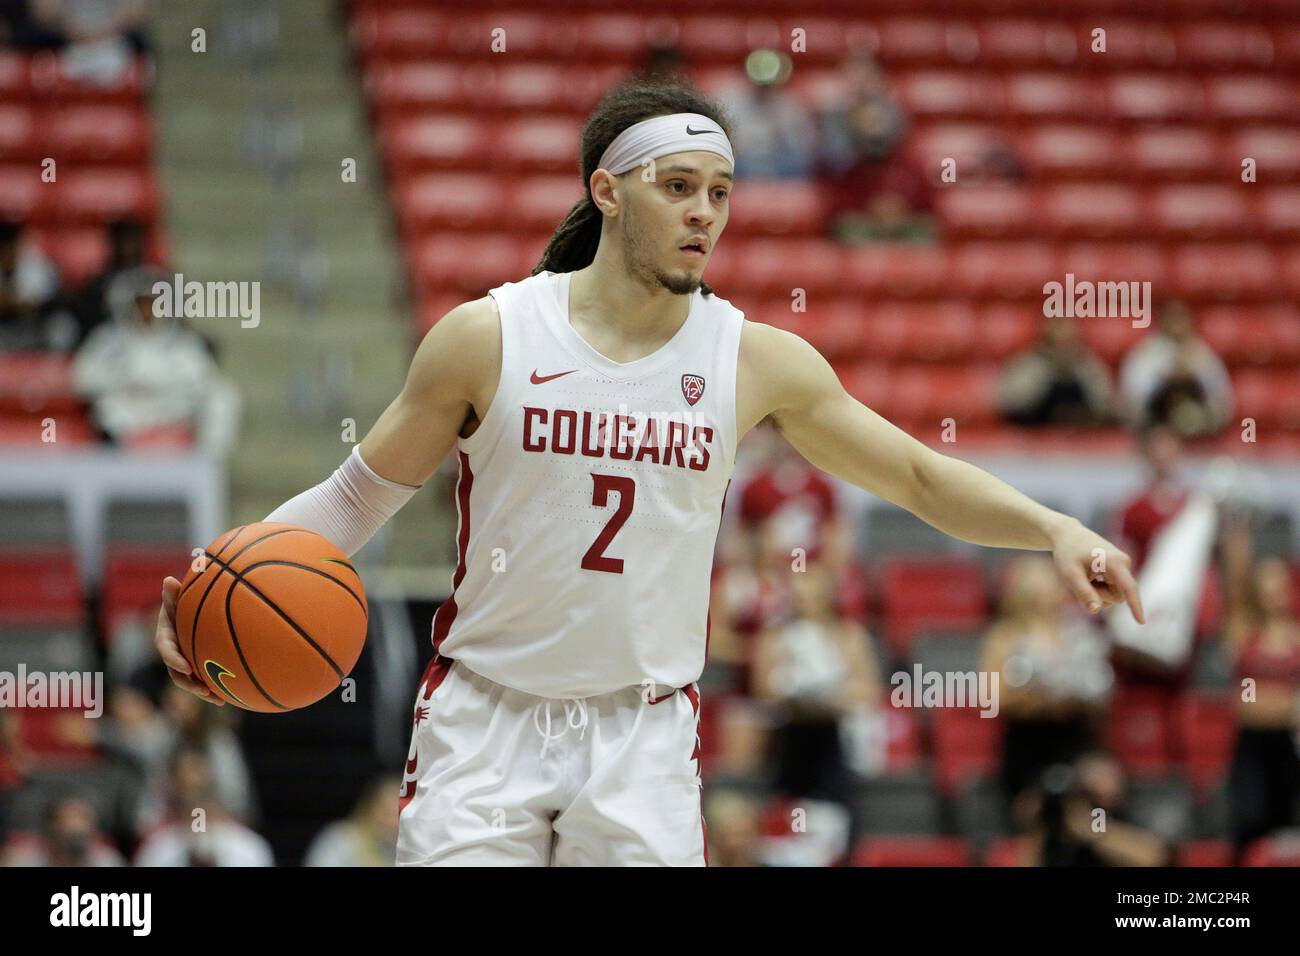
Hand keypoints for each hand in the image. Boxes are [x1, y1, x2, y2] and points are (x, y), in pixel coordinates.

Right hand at [154, 576, 223, 704]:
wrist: (189, 611)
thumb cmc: (184, 601)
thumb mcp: (178, 597)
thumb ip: (174, 593)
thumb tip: (168, 580)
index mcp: (166, 637)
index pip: (166, 650)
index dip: (174, 659)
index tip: (186, 667)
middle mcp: (173, 653)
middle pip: (177, 673)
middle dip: (189, 684)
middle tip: (203, 689)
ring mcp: (184, 661)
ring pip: (191, 681)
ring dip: (202, 692)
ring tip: (218, 700)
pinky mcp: (196, 666)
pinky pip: (203, 680)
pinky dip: (213, 690)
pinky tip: (228, 699)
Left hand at [1049, 518, 1144, 623]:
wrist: (1067, 534)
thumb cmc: (1067, 553)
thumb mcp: (1069, 574)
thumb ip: (1083, 592)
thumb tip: (1096, 611)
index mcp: (1115, 562)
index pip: (1129, 588)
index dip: (1135, 606)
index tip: (1141, 622)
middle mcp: (1124, 563)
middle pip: (1118, 597)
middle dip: (1100, 595)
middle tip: (1082, 580)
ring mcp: (1124, 566)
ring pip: (1115, 594)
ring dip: (1099, 591)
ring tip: (1085, 575)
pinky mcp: (1120, 569)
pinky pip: (1113, 589)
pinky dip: (1100, 587)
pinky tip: (1090, 574)